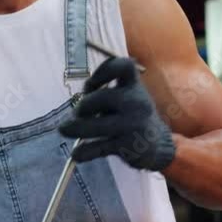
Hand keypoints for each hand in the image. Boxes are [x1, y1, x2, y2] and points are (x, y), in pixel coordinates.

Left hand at [58, 57, 175, 170]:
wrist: (157, 145)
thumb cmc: (132, 116)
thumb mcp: (126, 98)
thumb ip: (103, 94)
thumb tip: (77, 105)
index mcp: (135, 86)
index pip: (124, 66)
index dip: (102, 71)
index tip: (89, 85)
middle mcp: (138, 102)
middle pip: (104, 97)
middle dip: (83, 105)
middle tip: (77, 113)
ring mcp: (134, 125)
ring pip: (98, 125)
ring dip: (76, 128)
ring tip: (64, 130)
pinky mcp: (129, 146)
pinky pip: (100, 147)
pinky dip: (84, 152)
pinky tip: (76, 154)